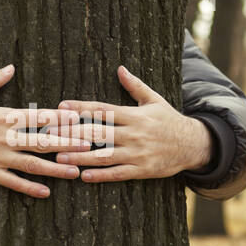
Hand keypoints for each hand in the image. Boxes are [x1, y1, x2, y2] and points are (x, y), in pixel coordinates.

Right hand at [0, 64, 89, 197]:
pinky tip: (46, 192)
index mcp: (2, 116)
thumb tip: (10, 67)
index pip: (37, 117)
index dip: (59, 119)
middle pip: (41, 141)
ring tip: (75, 172)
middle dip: (67, 144)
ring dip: (55, 169)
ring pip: (32, 165)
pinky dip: (29, 188)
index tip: (79, 120)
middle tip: (89, 147)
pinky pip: (12, 182)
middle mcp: (3, 138)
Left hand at [49, 66, 212, 182]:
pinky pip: (117, 174)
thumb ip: (135, 86)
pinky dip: (100, 175)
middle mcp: (134, 133)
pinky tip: (83, 176)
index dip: (81, 107)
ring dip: (81, 157)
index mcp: (134, 115)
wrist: (193, 144)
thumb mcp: (154, 100)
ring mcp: (137, 153)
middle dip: (73, 133)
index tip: (62, 106)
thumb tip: (120, 69)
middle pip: (98, 132)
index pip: (103, 109)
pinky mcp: (142, 170)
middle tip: (51, 134)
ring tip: (60, 158)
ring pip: (104, 155)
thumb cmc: (169, 120)